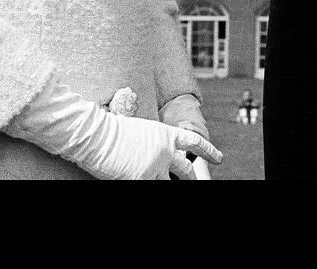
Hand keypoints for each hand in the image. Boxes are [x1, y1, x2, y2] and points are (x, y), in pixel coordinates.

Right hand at [79, 113, 221, 179]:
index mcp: (165, 134)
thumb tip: (153, 154)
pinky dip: (146, 184)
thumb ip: (151, 143)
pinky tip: (138, 180)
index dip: (208, 150)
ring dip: (168, 183)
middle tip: (196, 181)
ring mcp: (154, 167)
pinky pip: (149, 187)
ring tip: (164, 181)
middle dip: (192, 177)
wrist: (97, 134)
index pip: (193, 142)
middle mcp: (164, 151)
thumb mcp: (139, 131)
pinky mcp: (141, 179)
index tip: (219, 158)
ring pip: (169, 183)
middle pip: (186, 169)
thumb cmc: (111, 130)